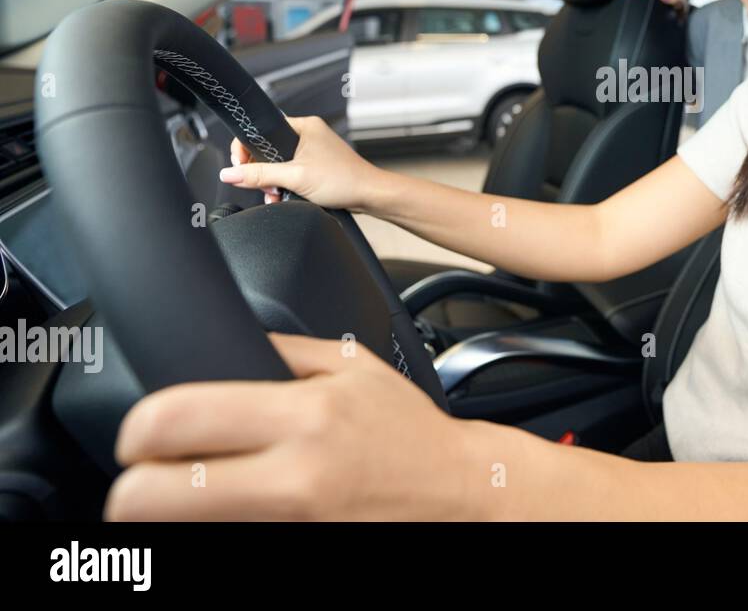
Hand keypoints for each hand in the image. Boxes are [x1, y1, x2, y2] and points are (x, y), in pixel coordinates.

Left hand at [104, 334, 476, 519]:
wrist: (462, 495)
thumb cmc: (410, 433)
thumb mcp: (355, 366)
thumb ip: (282, 349)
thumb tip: (218, 342)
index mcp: (304, 415)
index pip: (173, 420)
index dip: (135, 429)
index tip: (139, 436)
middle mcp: (295, 478)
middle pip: (149, 498)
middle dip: (131, 490)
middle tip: (147, 479)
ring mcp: (294, 529)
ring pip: (178, 534)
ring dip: (172, 518)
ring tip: (193, 499)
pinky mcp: (298, 559)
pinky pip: (224, 547)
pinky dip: (215, 535)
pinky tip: (236, 517)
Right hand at [221, 115, 379, 210]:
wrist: (370, 196)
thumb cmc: (344, 180)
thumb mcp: (295, 177)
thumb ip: (260, 175)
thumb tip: (230, 174)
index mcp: (304, 125)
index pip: (262, 130)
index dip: (247, 149)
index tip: (241, 167)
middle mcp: (308, 134)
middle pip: (268, 150)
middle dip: (262, 171)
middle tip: (265, 186)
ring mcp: (313, 151)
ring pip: (279, 164)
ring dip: (274, 182)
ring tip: (277, 194)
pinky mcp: (316, 166)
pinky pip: (291, 173)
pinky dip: (286, 186)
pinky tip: (286, 197)